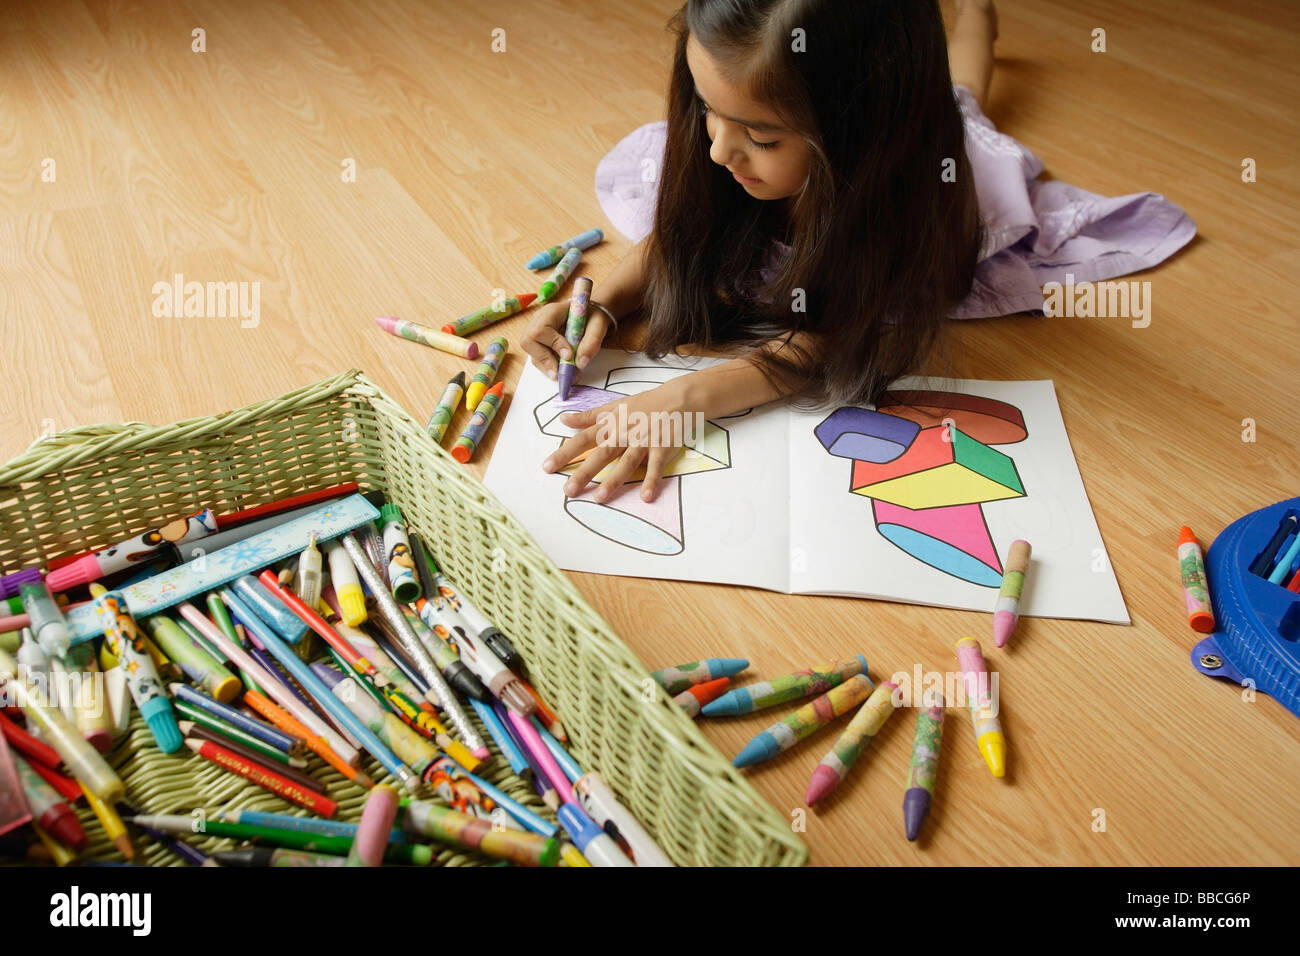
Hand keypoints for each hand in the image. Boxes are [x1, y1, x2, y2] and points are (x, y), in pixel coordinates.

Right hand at [520, 297, 611, 380]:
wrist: (589, 318)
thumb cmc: (591, 318)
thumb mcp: (598, 325)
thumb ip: (592, 341)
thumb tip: (580, 363)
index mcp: (552, 311)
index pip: (541, 328)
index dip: (552, 344)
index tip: (569, 355)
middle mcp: (539, 321)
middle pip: (528, 341)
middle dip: (545, 360)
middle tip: (561, 373)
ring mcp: (535, 333)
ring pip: (532, 354)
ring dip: (548, 368)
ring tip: (566, 376)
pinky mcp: (538, 345)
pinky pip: (537, 360)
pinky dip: (549, 369)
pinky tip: (562, 372)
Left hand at [541, 377, 696, 502]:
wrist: (678, 397)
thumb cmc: (644, 404)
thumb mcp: (615, 406)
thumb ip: (589, 416)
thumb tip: (563, 419)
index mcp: (611, 424)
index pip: (582, 439)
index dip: (564, 452)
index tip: (547, 467)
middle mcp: (624, 432)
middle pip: (601, 454)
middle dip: (584, 472)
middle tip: (568, 490)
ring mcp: (643, 440)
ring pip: (626, 461)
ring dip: (613, 480)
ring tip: (600, 498)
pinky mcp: (662, 446)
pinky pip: (656, 466)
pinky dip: (652, 480)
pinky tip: (646, 497)